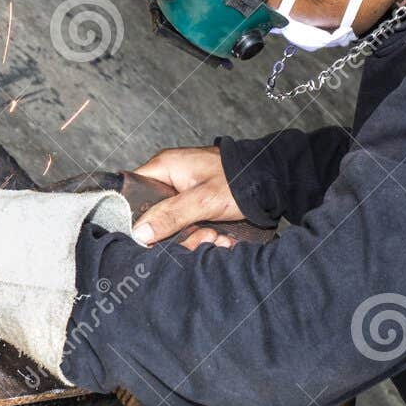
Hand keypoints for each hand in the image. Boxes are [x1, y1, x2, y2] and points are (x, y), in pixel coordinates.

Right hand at [130, 146, 244, 249]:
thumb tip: (140, 233)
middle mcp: (170, 180)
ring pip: (174, 226)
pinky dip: (205, 235)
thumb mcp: (204, 200)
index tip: (150, 236)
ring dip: (195, 237)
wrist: (273, 180)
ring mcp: (184, 194)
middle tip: (201, 235)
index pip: (132, 190)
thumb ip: (171, 215)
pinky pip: (190, 226)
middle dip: (177, 233)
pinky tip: (221, 237)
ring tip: (217, 236)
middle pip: (155, 215)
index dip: (135, 215)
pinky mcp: (197, 206)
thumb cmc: (240, 179)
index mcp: (165, 167)